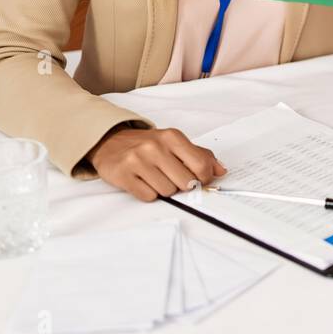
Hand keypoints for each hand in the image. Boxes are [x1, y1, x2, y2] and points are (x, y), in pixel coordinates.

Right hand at [86, 126, 226, 202]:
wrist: (111, 141)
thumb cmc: (148, 145)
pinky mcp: (123, 174)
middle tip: (171, 176)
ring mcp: (137, 160)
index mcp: (172, 137)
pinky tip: (142, 181)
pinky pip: (148, 196)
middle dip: (181, 185)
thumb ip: (200, 155)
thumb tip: (221, 171)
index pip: (201, 165)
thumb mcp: (175, 143)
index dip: (204, 178)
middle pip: (185, 183)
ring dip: (163, 189)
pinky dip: (148, 193)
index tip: (199, 179)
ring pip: (167, 192)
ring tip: (154, 177)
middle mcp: (155, 146)